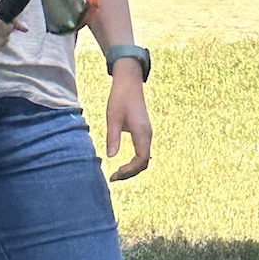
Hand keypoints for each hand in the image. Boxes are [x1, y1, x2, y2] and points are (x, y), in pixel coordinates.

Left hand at [105, 62, 151, 179]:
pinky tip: (122, 165)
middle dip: (130, 173)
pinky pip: (142, 152)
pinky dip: (134, 161)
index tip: (114, 174)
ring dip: (132, 168)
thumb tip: (111, 157)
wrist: (129, 82)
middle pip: (144, 163)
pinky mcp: (143, 132)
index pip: (141, 160)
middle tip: (113, 178)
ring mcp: (146, 134)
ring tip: (117, 174)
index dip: (129, 171)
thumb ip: (113, 137)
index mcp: (142, 132)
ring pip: (144, 158)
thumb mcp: (112, 118)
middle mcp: (147, 135)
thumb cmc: (120, 98)